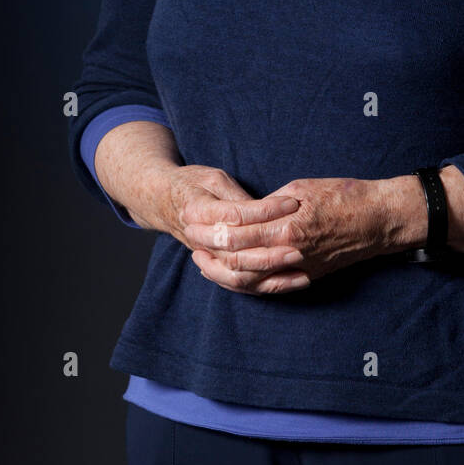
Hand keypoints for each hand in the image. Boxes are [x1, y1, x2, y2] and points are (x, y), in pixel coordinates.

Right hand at [136, 164, 300, 273]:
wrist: (163, 202)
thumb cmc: (192, 184)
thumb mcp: (213, 179)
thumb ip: (236, 195)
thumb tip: (265, 210)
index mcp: (199, 210)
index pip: (236, 215)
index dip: (265, 211)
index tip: (291, 203)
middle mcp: (201, 239)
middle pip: (237, 253)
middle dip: (271, 251)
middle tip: (300, 245)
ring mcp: (207, 256)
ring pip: (238, 275)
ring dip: (271, 274)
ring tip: (300, 267)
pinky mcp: (215, 267)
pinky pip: (239, 284)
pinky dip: (265, 286)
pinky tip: (290, 282)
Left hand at [182, 176, 388, 294]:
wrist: (379, 220)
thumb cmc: (345, 196)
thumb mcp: (303, 187)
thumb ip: (272, 202)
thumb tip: (249, 209)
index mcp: (287, 227)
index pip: (237, 232)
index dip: (210, 227)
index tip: (192, 218)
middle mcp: (290, 253)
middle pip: (237, 259)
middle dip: (209, 249)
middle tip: (189, 238)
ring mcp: (298, 269)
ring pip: (250, 280)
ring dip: (222, 272)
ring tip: (202, 261)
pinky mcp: (307, 277)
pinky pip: (270, 287)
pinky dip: (247, 285)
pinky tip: (233, 277)